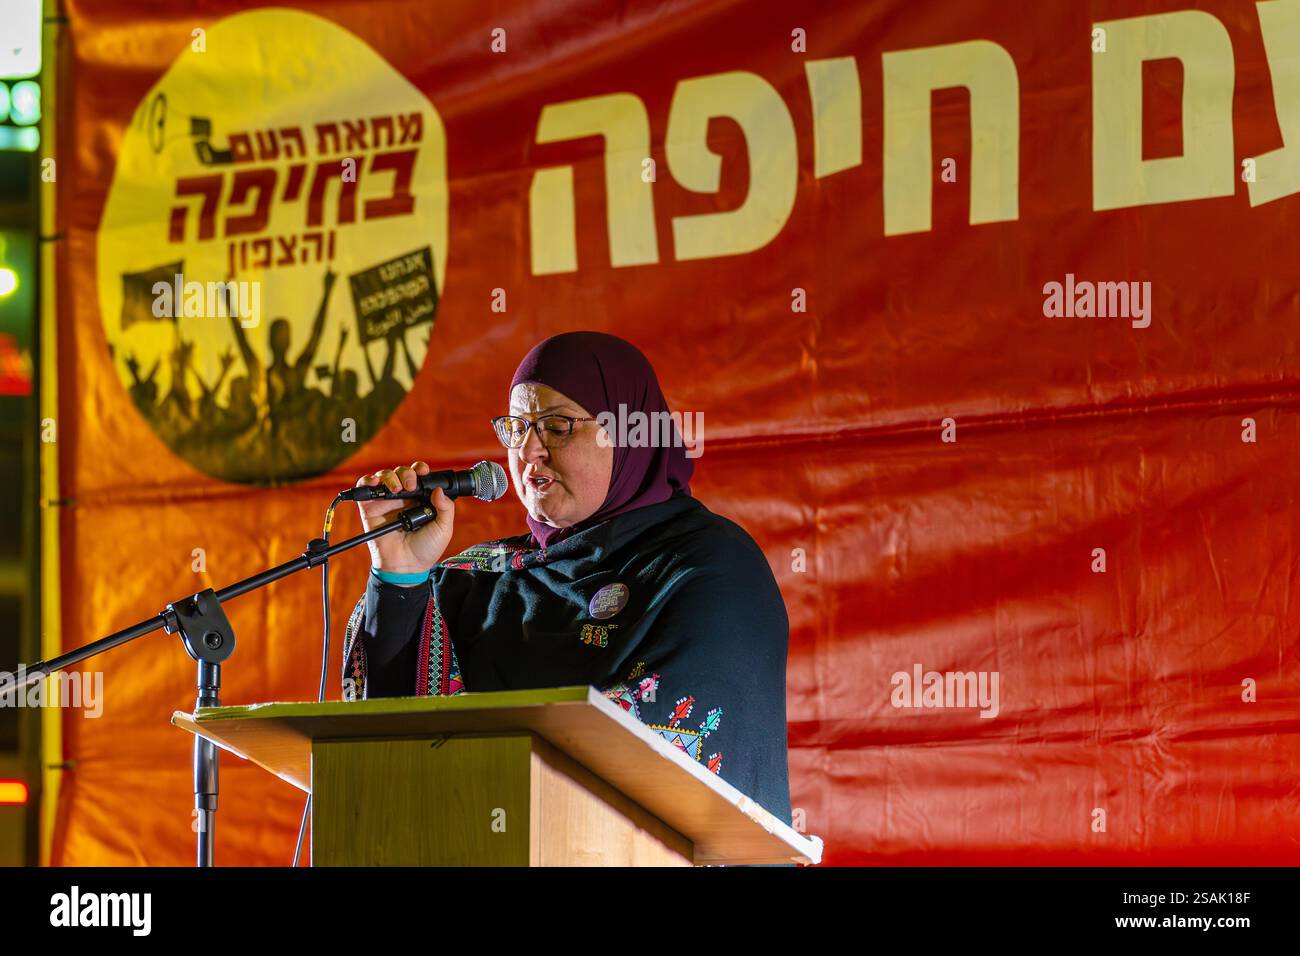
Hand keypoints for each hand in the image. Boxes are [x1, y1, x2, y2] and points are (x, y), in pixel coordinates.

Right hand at [355, 461, 453, 582]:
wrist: (407, 566)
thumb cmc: (426, 549)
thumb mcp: (443, 529)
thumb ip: (446, 509)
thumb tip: (439, 490)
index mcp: (420, 499)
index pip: (419, 477)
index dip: (420, 470)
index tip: (424, 472)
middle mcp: (403, 498)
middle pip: (401, 473)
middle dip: (406, 473)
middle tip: (411, 486)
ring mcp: (386, 502)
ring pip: (384, 476)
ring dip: (390, 476)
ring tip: (397, 488)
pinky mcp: (370, 509)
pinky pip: (365, 488)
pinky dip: (367, 480)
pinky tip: (376, 483)